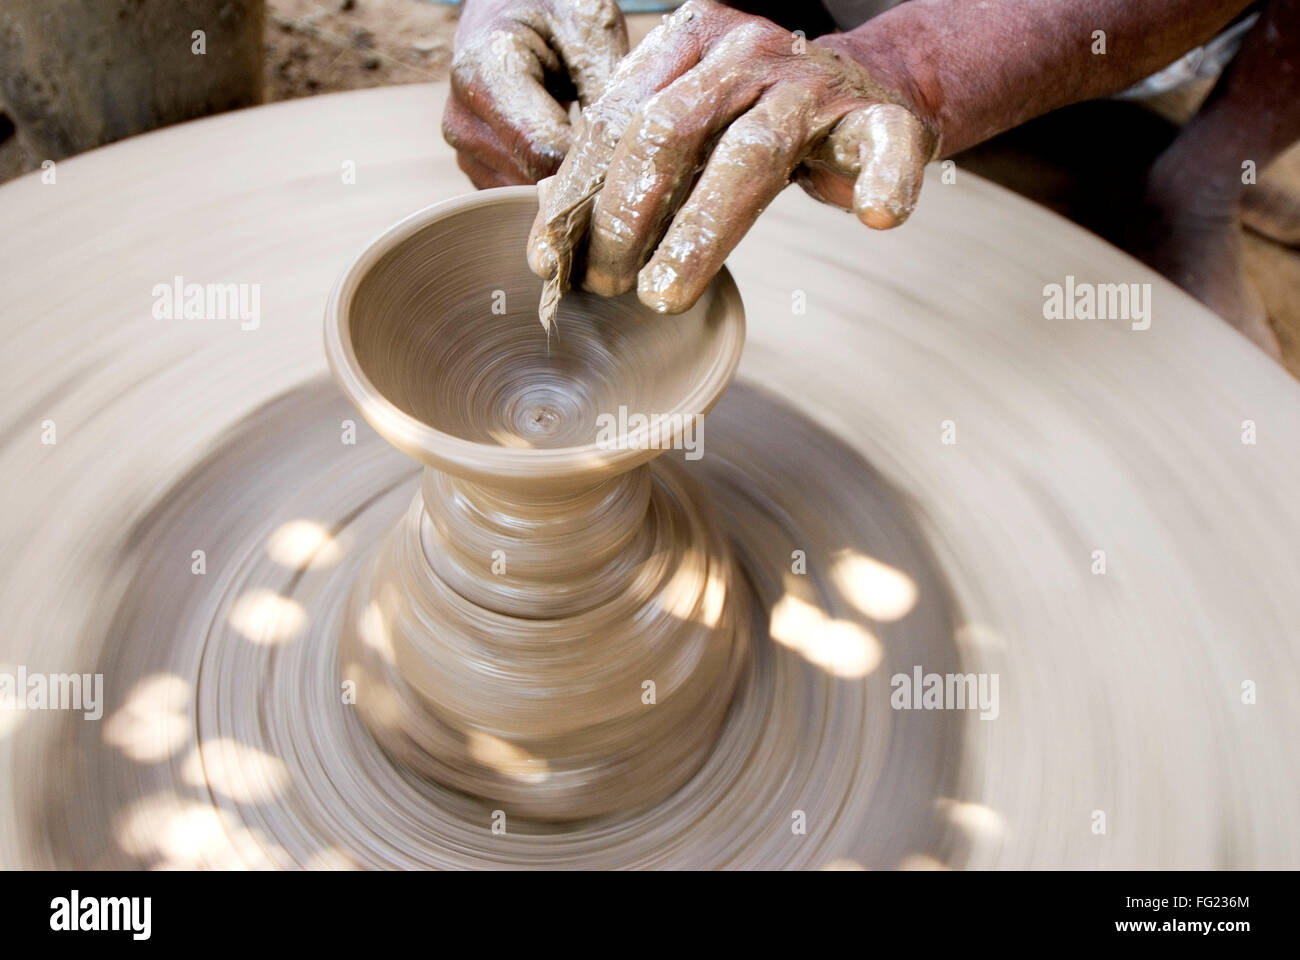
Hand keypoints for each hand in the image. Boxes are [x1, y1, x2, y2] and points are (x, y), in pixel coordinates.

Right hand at [443, 0, 628, 186]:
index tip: (627, 158)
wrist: (513, 12)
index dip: (591, 164)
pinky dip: (551, 192)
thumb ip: (607, 87)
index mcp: (483, 72)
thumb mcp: (591, 27)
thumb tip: (627, 154)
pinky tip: (572, 161)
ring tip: (594, 152)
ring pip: (527, 198)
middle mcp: (462, 119)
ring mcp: (463, 151)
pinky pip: (520, 201)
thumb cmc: (556, 11)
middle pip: (533, 180)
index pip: (542, 150)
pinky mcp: (475, 171)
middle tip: (619, 158)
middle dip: (581, 177)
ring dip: (567, 188)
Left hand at [526, 0, 936, 313]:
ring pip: (751, 155)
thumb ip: (631, 161)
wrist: (866, 86)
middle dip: (625, 217)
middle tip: (606, 285)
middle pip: (670, 132)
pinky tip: (877, 216)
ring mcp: (814, 84)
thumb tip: (556, 225)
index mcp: (688, 41)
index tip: (549, 258)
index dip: (577, 192)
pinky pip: (886, 148)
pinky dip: (884, 181)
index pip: (616, 118)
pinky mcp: (882, 118)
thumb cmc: (755, 117)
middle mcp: (747, 51)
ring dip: (700, 233)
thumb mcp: (688, 123)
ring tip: (665, 294)